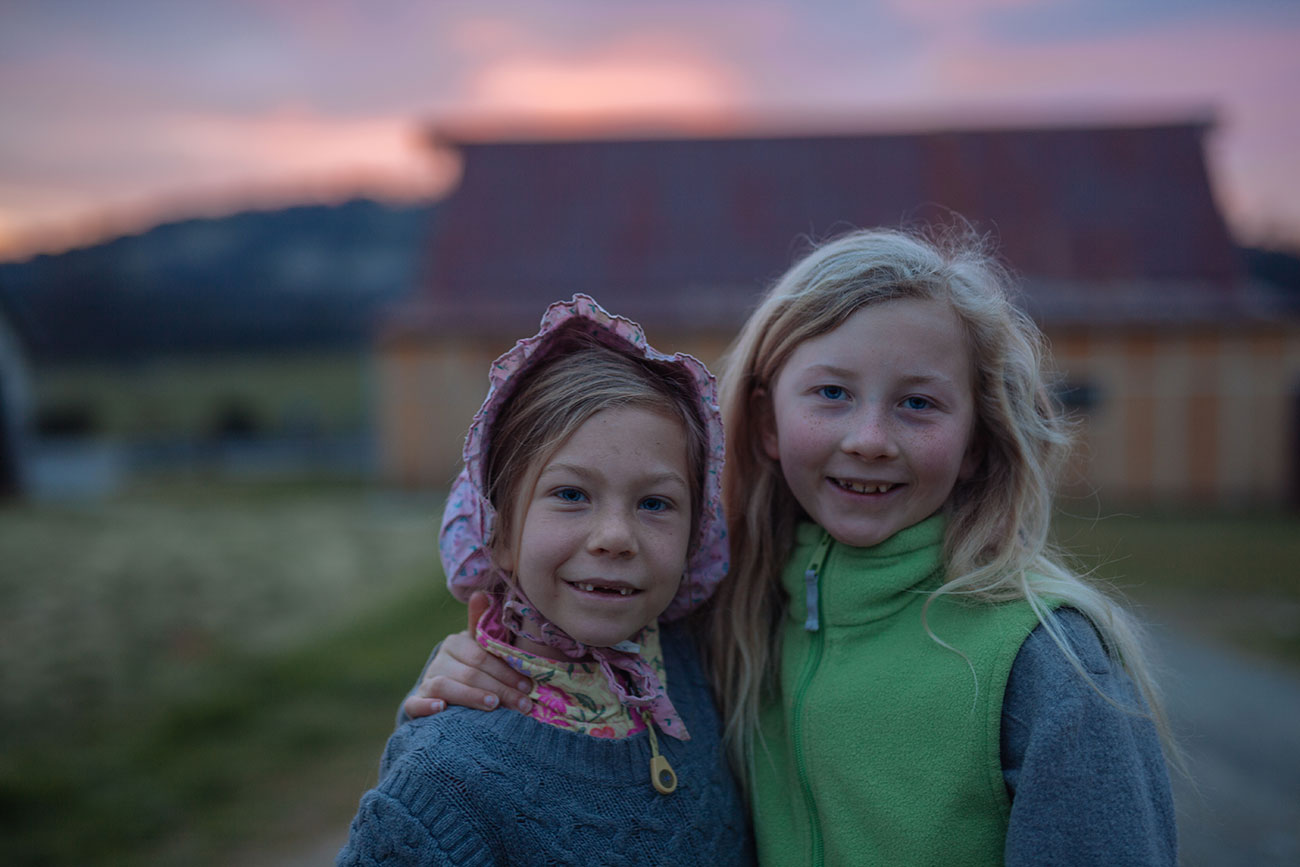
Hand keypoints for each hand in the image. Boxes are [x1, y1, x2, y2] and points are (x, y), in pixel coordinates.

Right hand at [401, 591, 534, 717]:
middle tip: (523, 704)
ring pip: (445, 687)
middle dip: (500, 690)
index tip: (527, 686)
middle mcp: (439, 661)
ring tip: (493, 705)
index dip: (505, 671)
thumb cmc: (472, 666)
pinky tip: (441, 708)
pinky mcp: (415, 703)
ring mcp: (426, 682)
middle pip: (469, 674)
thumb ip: (482, 624)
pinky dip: (427, 706)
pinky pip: (415, 704)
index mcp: (455, 644)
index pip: (480, 657)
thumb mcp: (480, 647)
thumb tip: (480, 594)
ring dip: (471, 696)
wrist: (446, 690)